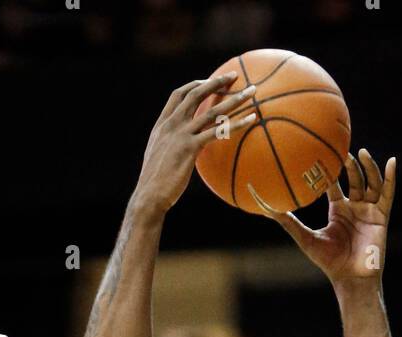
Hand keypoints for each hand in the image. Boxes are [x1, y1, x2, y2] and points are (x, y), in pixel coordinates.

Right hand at [133, 73, 256, 216]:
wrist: (149, 195)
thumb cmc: (154, 183)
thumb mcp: (157, 157)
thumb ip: (169, 146)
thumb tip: (180, 148)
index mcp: (162, 125)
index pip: (178, 95)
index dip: (195, 85)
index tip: (208, 81)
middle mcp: (172, 125)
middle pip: (196, 94)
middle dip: (217, 82)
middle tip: (234, 76)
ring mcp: (181, 135)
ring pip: (212, 111)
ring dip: (234, 99)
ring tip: (252, 92)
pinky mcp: (191, 148)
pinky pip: (218, 132)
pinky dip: (237, 124)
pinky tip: (251, 119)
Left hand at [251, 149, 395, 285]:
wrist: (350, 277)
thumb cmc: (328, 261)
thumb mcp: (305, 238)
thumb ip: (288, 222)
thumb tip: (264, 209)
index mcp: (338, 210)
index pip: (334, 185)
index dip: (328, 171)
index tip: (320, 153)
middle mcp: (354, 207)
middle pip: (354, 179)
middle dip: (349, 164)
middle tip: (341, 148)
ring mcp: (369, 210)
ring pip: (370, 182)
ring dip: (367, 166)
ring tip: (360, 152)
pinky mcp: (381, 216)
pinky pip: (388, 193)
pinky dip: (391, 177)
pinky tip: (392, 162)